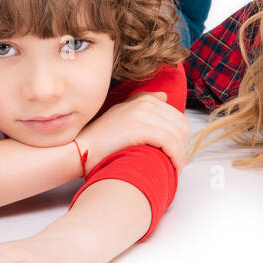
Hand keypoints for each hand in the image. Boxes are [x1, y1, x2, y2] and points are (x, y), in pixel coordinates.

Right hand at [75, 90, 189, 171]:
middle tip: (175, 160)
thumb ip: (143, 102)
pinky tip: (173, 167)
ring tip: (174, 166)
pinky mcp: (140, 128)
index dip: (179, 137)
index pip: (177, 117)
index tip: (174, 151)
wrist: (80, 149)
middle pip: (181, 125)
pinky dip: (175, 156)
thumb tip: (164, 96)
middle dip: (181, 144)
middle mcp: (145, 103)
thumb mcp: (122, 113)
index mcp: (144, 99)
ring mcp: (142, 114)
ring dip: (179, 153)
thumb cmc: (101, 139)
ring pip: (177, 134)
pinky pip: (170, 142)